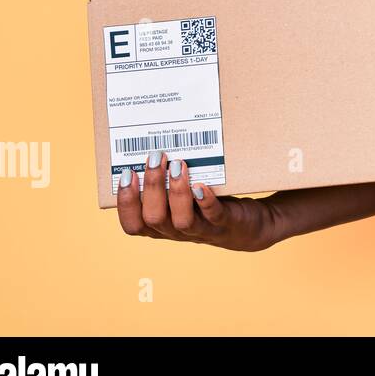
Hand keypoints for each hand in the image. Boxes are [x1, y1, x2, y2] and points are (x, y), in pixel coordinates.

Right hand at [116, 150, 277, 251]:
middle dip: (152, 187)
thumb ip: (166, 182)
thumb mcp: (182, 197)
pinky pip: (214, 216)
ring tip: (178, 165)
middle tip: (156, 158)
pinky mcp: (225, 224)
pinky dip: (206, 201)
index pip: (133, 225)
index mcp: (161, 226)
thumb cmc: (206, 205)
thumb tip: (152, 143)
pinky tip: (201, 185)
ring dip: (177, 192)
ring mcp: (202, 230)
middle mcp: (176, 232)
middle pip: (154, 219)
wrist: (248, 226)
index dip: (126, 202)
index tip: (126, 173)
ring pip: (182, 221)